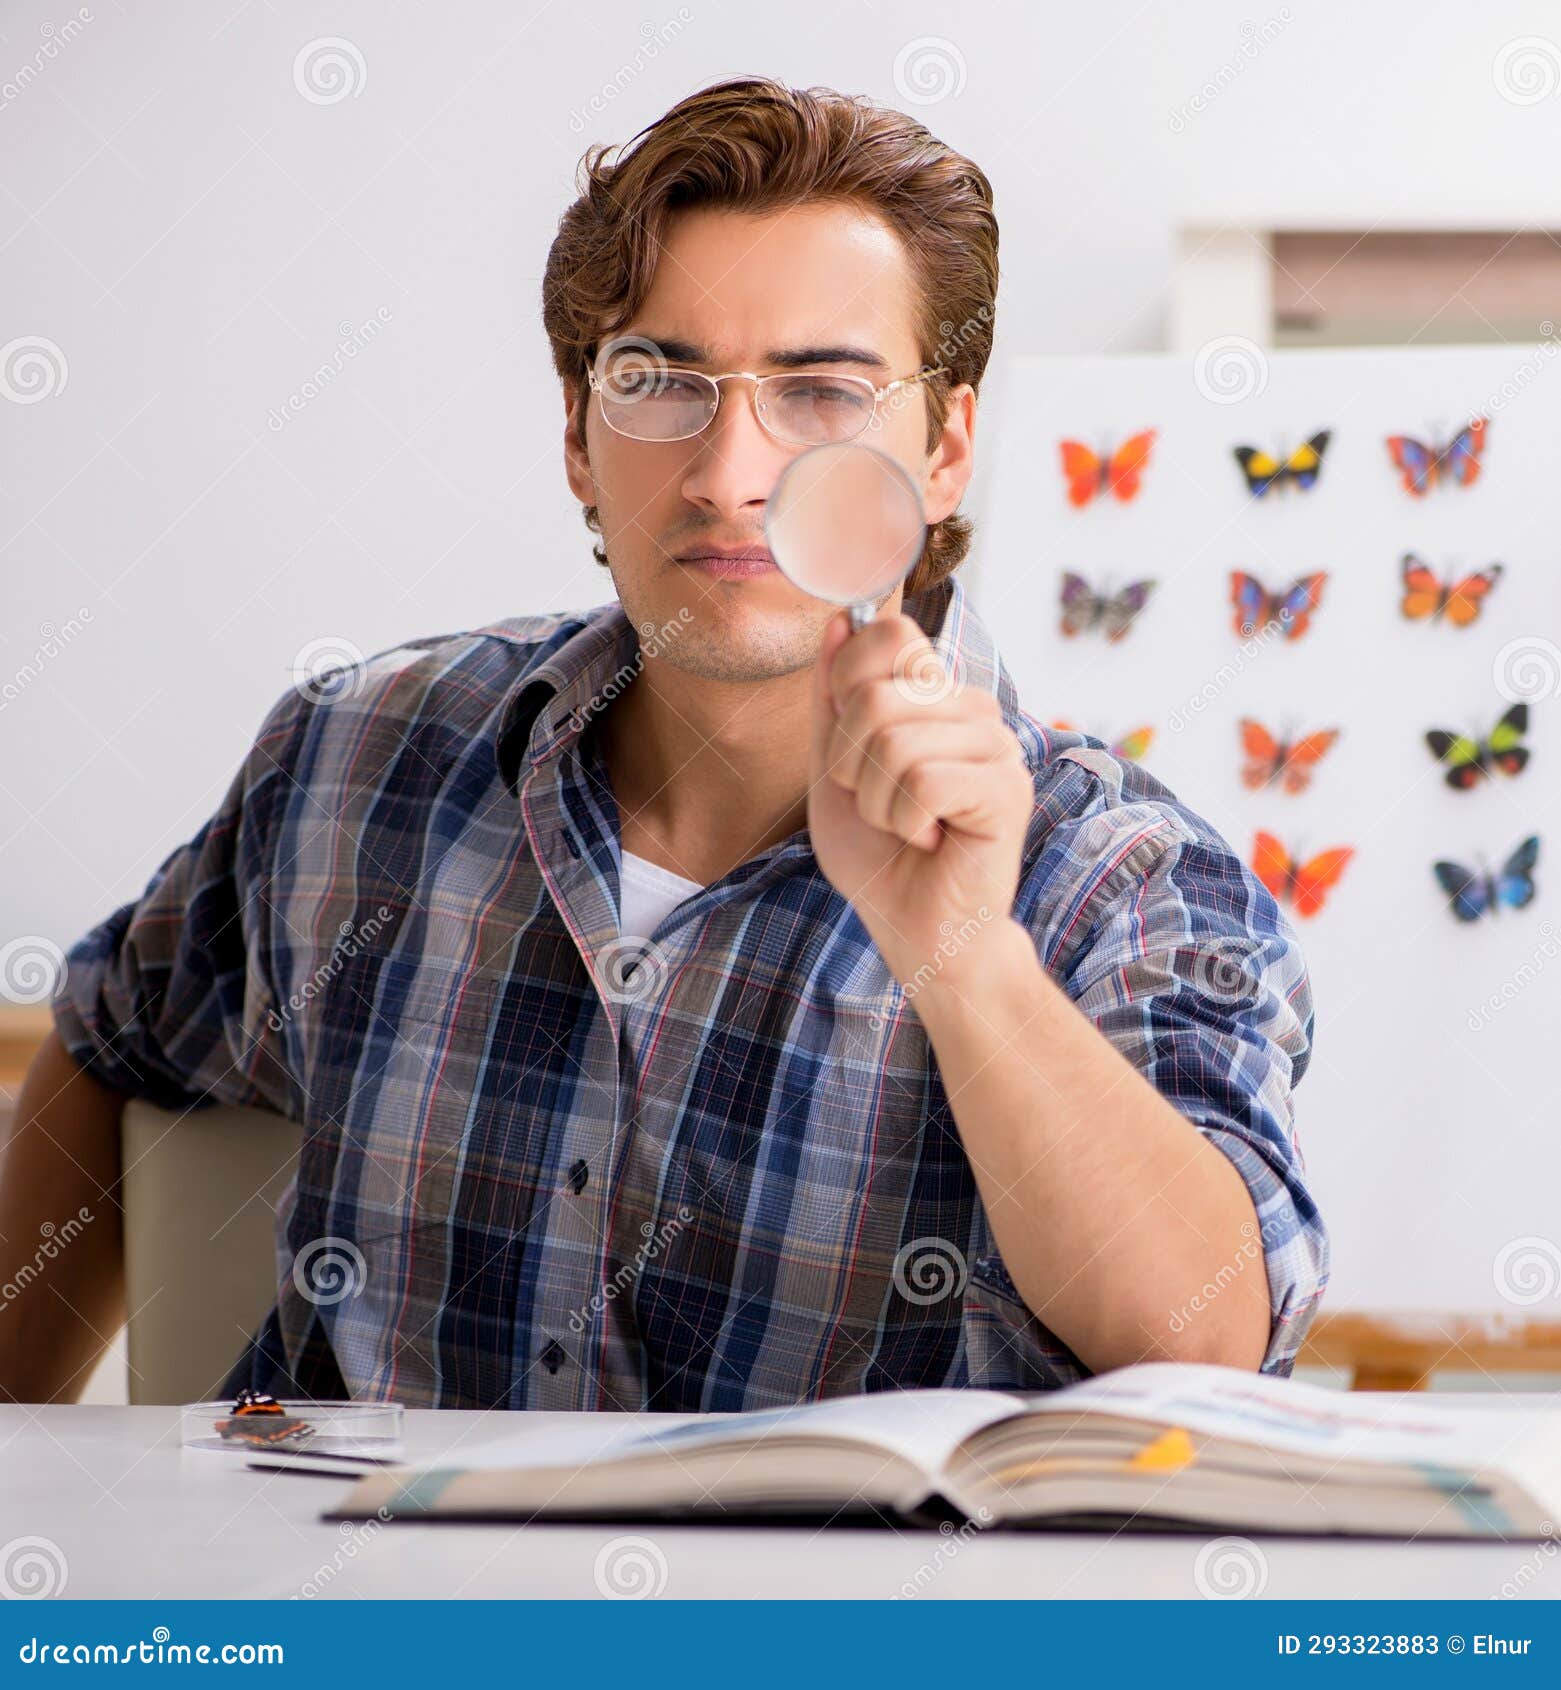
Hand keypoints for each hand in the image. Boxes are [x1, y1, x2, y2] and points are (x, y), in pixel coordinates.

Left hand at [807, 609, 1033, 989]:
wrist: (915, 928)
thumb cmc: (879, 854)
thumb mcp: (835, 768)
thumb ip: (834, 696)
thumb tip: (841, 620)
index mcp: (935, 696)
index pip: (889, 634)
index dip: (846, 685)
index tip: (853, 750)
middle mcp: (973, 709)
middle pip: (875, 694)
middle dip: (849, 763)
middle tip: (880, 803)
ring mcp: (996, 745)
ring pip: (895, 742)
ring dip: (877, 803)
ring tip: (908, 827)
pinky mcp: (1008, 788)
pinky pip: (923, 782)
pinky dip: (905, 824)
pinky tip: (931, 840)